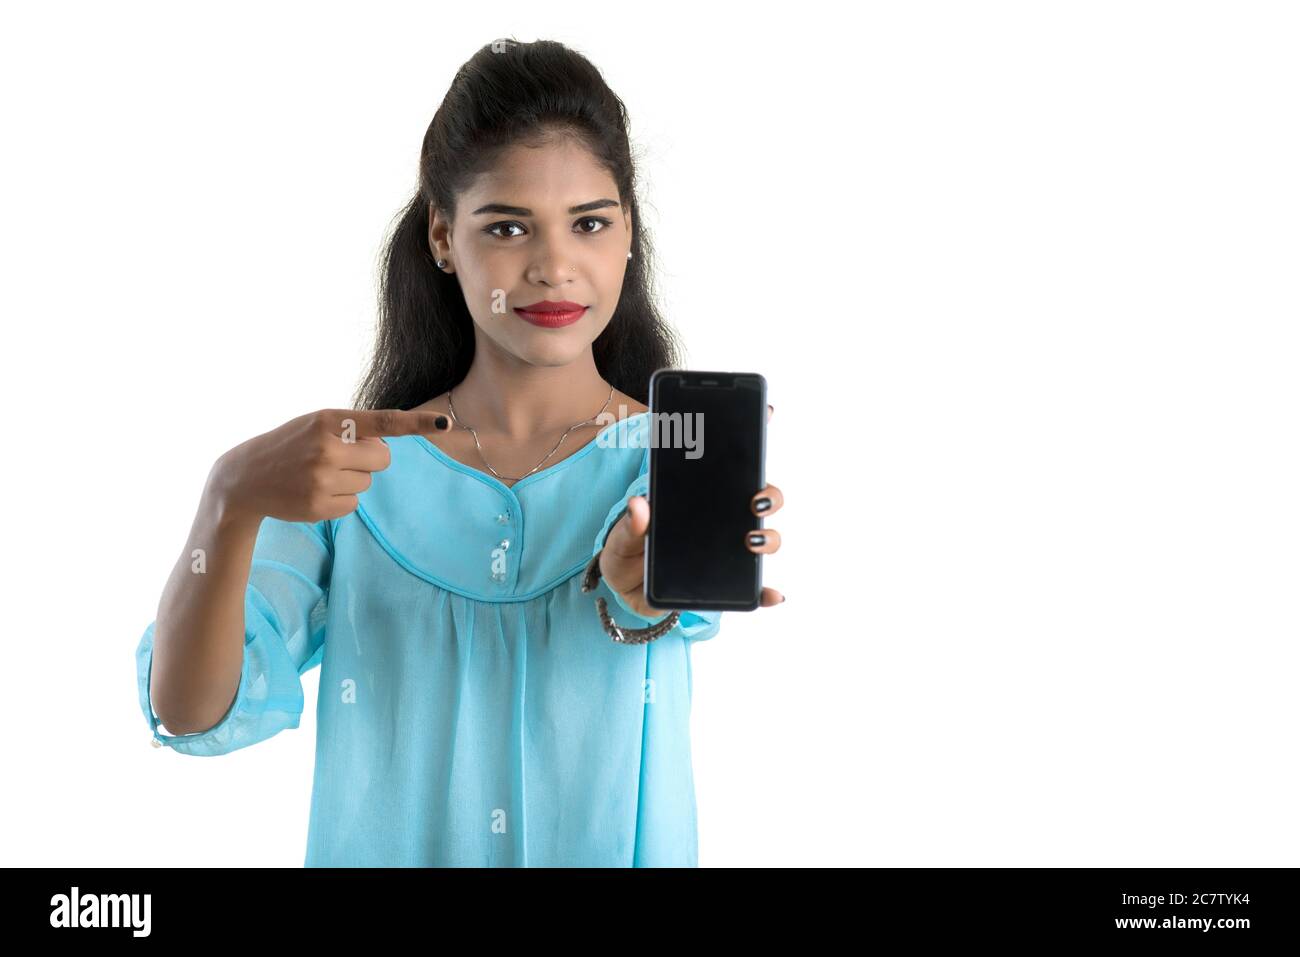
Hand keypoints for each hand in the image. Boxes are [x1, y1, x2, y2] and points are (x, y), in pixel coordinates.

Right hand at [209, 408, 452, 524]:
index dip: (416, 423)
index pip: (382, 421)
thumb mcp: (315, 426)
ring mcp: (323, 479)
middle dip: (368, 460)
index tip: (444, 423)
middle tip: (337, 459)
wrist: (245, 479)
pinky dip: (340, 500)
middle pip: (383, 459)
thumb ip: (351, 430)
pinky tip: (314, 493)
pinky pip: (354, 504)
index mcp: (328, 420)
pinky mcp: (320, 506)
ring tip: (318, 476)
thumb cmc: (289, 446)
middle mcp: (327, 448)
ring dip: (351, 480)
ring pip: (369, 483)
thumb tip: (387, 445)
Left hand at [599, 403, 785, 614]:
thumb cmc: (627, 554)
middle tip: (753, 499)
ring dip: (767, 538)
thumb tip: (639, 504)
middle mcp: (722, 519)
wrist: (625, 591)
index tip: (767, 415)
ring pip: (763, 538)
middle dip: (767, 494)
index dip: (753, 437)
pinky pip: (755, 588)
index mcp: (700, 498)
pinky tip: (773, 595)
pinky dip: (767, 592)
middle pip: (760, 499)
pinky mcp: (727, 584)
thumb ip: (628, 523)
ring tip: (750, 541)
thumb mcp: (620, 536)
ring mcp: (727, 550)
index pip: (732, 464)